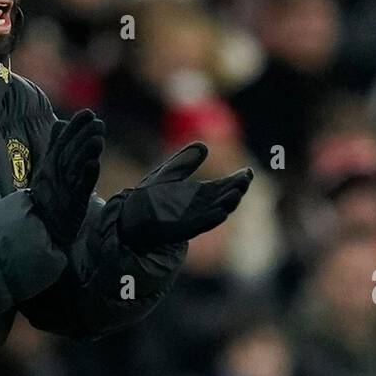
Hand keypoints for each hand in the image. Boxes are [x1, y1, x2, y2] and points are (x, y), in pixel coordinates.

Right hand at [30, 109, 105, 246]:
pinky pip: (81, 188)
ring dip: (86, 152)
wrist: (43, 226)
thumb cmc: (48, 196)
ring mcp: (65, 188)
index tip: (88, 113)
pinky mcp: (74, 203)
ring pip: (75, 167)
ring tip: (98, 139)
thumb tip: (61, 122)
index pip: (62, 140)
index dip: (75, 126)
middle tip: (98, 123)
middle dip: (83, 135)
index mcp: (50, 163)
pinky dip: (87, 176)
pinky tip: (94, 164)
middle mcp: (56, 174)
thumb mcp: (49, 168)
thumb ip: (55, 145)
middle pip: (69, 151)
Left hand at [117, 142, 252, 254]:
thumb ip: (184, 162)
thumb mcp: (168, 174)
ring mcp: (191, 220)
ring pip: (215, 213)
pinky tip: (221, 213)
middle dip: (236, 190)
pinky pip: (198, 226)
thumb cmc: (148, 198)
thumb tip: (204, 146)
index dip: (237, 180)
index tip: (247, 172)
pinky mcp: (180, 230)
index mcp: (200, 195)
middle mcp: (200, 208)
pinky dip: (210, 219)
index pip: (224, 187)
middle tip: (245, 180)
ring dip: (227, 205)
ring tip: (236, 194)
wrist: (128, 217)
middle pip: (224, 199)